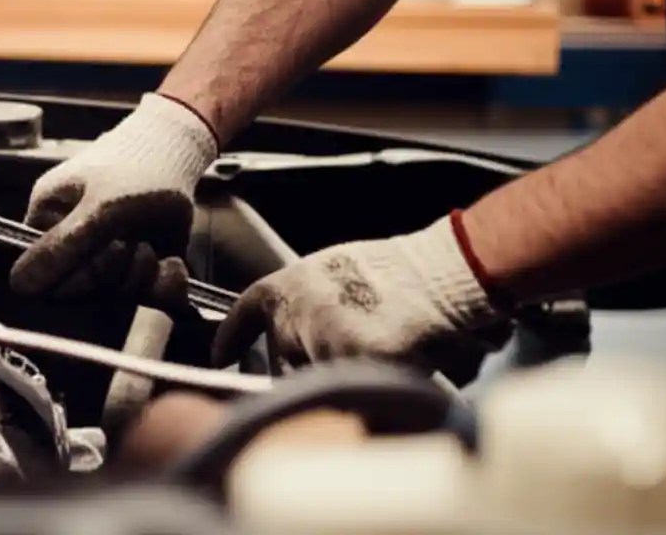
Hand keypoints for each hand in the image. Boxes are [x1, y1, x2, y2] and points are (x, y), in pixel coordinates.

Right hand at [9, 94, 217, 299]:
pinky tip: (170, 263)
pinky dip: (164, 284)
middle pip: (80, 292)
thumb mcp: (99, 209)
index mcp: (45, 223)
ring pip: (117, 296)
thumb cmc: (132, 169)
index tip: (101, 248)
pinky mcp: (139, 268)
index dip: (72, 276)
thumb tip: (18, 286)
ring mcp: (107, 259)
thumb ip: (61, 248)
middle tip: (128, 242)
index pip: (40, 277)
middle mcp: (71, 246)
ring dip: (140, 275)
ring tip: (149, 244)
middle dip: (110, 272)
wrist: (179, 149)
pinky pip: (148, 295)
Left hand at [212, 216, 509, 370]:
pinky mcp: (353, 364)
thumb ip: (301, 303)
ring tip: (373, 356)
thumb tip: (286, 331)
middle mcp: (293, 314)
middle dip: (303, 367)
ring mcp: (320, 341)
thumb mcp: (332, 273)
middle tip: (338, 357)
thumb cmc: (398, 271)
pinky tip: (389, 371)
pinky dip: (367, 393)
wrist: (443, 271)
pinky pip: (350, 394)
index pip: (242, 316)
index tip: (221, 358)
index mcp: (286, 286)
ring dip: (336, 381)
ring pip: (314, 382)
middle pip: (280, 361)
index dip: (230, 340)